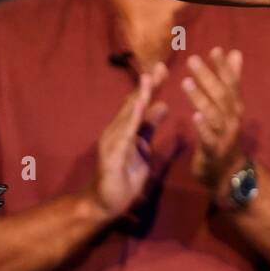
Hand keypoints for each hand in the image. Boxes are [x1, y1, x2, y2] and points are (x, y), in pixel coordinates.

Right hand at [87, 63, 169, 221]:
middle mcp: (117, 131)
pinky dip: (131, 120)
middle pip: (134, 104)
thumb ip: (150, 127)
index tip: (164, 68)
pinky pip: (123, 135)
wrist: (105, 204)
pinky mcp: (111, 156)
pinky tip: (139, 107)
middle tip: (159, 66)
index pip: (141, 103)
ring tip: (149, 81)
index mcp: (127, 128)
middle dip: (147, 86)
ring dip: (138, 98)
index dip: (152, 86)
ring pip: (127, 116)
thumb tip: (163, 104)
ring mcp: (112, 142)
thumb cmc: (124, 176)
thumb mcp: (144, 148)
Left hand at [182, 47, 247, 201]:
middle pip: (222, 95)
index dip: (224, 67)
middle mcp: (233, 119)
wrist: (229, 173)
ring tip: (186, 82)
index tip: (215, 49)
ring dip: (201, 98)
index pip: (232, 83)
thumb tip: (236, 53)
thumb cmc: (226, 136)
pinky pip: (209, 138)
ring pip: (214, 114)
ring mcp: (224, 136)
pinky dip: (203, 127)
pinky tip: (194, 116)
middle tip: (192, 60)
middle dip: (208, 77)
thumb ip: (232, 81)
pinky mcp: (213, 152)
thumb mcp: (231, 107)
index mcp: (235, 107)